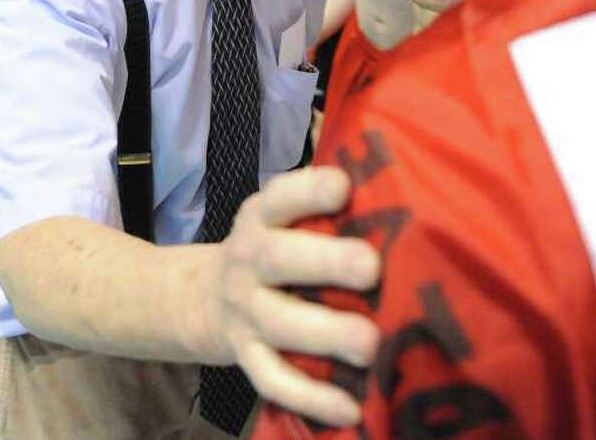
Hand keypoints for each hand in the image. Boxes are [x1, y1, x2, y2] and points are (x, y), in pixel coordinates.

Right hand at [211, 167, 380, 426]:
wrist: (205, 298)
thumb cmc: (274, 247)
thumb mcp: (282, 216)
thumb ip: (321, 205)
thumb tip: (391, 187)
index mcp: (262, 217)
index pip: (281, 197)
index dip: (310, 190)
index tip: (344, 188)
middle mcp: (248, 260)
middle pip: (279, 259)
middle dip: (326, 262)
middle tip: (371, 268)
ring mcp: (245, 312)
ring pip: (280, 324)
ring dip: (325, 334)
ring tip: (370, 344)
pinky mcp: (247, 357)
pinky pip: (275, 380)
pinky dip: (311, 398)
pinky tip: (351, 409)